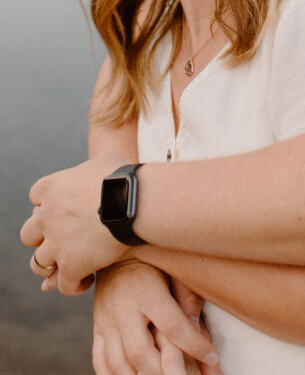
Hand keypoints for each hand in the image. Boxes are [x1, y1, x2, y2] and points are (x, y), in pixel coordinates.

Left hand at [21, 151, 131, 293]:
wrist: (135, 201)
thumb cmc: (125, 178)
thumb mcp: (105, 160)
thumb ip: (91, 168)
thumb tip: (98, 169)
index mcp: (51, 187)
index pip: (35, 196)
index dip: (48, 204)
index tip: (64, 208)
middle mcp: (46, 216)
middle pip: (28, 234)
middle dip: (43, 237)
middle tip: (64, 238)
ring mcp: (56, 243)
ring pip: (38, 263)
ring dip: (53, 265)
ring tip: (71, 263)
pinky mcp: (71, 265)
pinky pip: (65, 284)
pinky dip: (74, 284)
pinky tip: (89, 278)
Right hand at [92, 261, 220, 374]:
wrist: (115, 250)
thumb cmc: (152, 259)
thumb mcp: (172, 268)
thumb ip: (187, 299)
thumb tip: (201, 334)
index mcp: (144, 288)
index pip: (172, 325)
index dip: (194, 344)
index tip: (212, 356)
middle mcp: (121, 308)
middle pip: (140, 352)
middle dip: (164, 373)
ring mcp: (105, 321)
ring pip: (119, 364)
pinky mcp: (98, 330)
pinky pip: (101, 362)